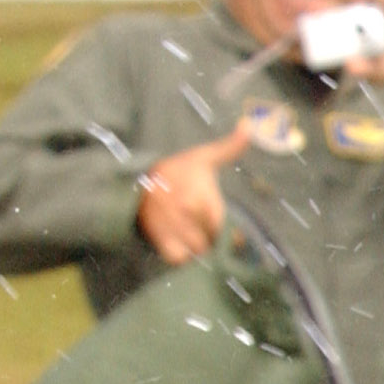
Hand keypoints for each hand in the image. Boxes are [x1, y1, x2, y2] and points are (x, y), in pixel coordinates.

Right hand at [136, 131, 248, 264]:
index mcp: (200, 193)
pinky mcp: (159, 240)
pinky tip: (170, 237)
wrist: (135, 183)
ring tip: (178, 226)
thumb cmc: (177, 172)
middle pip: (211, 238)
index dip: (213, 221)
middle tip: (186, 217)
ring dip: (192, 245)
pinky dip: (178, 254)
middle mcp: (186, 208)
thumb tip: (249, 125)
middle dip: (204, 233)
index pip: (220, 224)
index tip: (198, 208)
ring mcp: (171, 225)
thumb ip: (229, 147)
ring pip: (198, 250)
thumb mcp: (202, 157)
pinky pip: (179, 259)